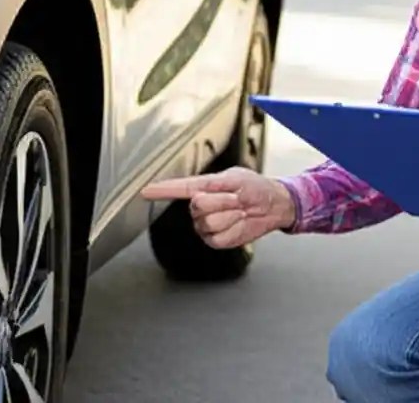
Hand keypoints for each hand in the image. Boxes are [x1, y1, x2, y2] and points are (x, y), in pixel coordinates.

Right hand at [140, 167, 296, 248]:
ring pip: (208, 223)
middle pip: (197, 206)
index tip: (145, 191)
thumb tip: (196, 196)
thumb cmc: (255, 187)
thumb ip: (213, 186)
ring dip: (230, 215)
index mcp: (203, 187)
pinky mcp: (216, 240)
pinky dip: (233, 230)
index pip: (177, 188)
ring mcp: (207, 225)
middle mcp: (201, 207)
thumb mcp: (235, 178)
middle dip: (222, 201)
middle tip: (236, 198)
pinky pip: (218, 238)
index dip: (161, 190)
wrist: (273, 205)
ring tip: (240, 210)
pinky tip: (239, 223)